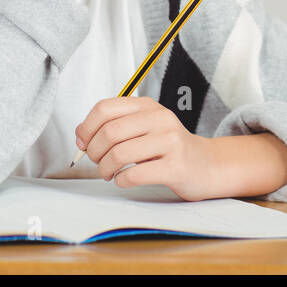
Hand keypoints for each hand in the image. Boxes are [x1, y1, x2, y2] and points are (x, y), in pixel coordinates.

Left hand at [75, 97, 218, 200]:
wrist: (205, 164)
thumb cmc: (168, 147)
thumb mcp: (145, 126)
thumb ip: (115, 126)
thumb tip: (81, 136)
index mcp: (148, 106)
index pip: (105, 108)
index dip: (87, 127)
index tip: (83, 143)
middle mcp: (160, 119)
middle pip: (109, 132)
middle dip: (94, 152)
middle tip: (97, 162)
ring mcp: (170, 142)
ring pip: (119, 154)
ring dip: (105, 168)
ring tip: (109, 173)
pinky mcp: (175, 167)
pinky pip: (135, 175)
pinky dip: (121, 180)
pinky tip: (123, 180)